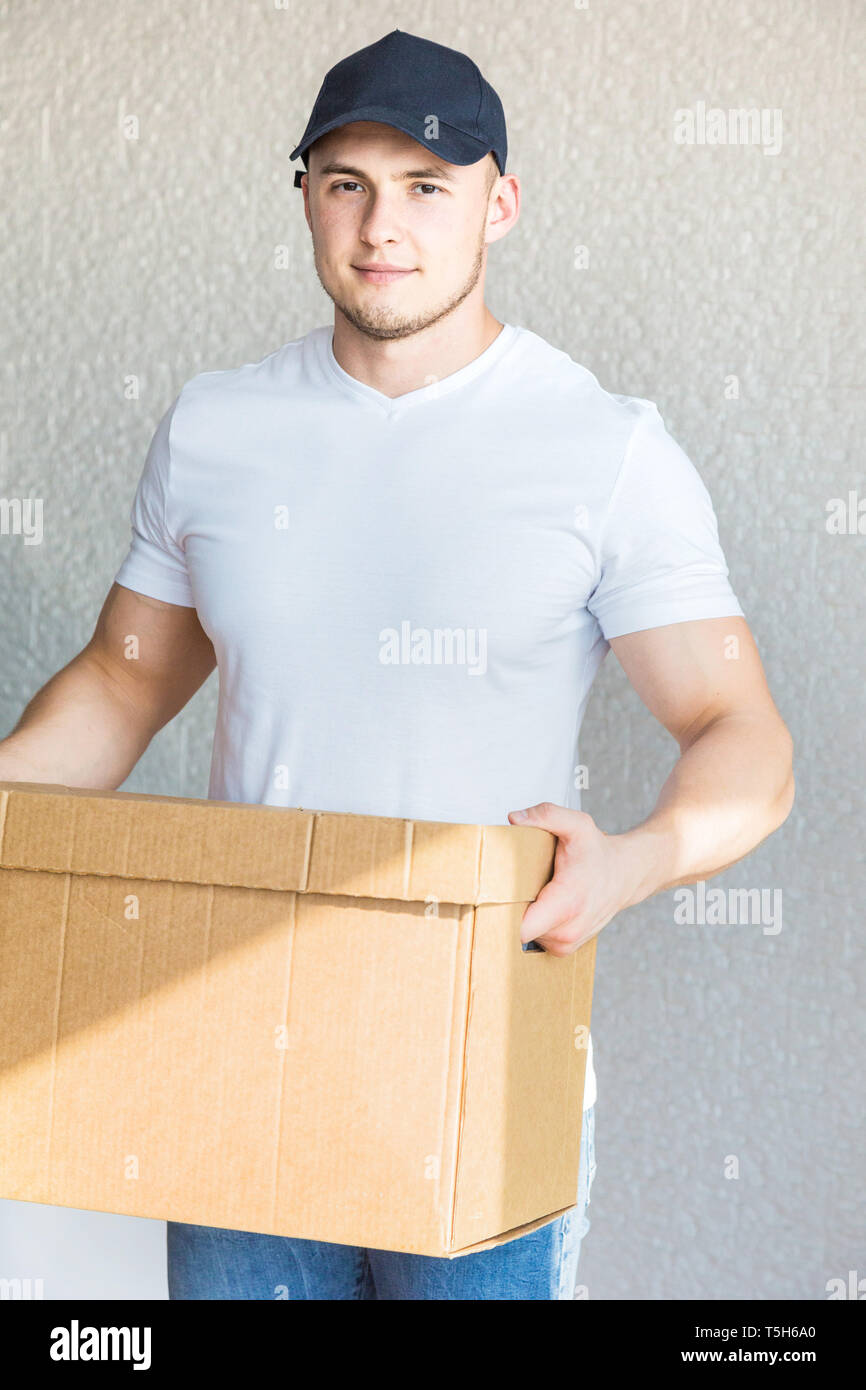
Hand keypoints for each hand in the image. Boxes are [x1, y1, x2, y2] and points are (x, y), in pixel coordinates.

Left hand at [506, 802, 651, 955]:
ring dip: (519, 917)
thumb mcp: (577, 824)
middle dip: (504, 911)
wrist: (626, 875)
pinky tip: (538, 905)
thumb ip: (546, 815)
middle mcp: (567, 930)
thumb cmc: (599, 852)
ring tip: (527, 893)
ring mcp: (566, 942)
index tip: (487, 899)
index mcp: (567, 903)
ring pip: (523, 936)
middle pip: (515, 931)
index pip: (520, 928)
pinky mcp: (565, 948)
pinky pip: (535, 939)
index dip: (498, 914)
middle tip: (502, 888)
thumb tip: (514, 818)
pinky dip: (532, 924)